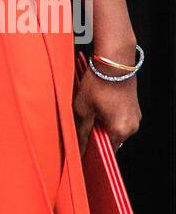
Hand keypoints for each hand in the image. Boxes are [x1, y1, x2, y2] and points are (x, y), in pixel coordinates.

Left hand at [72, 0, 141, 155]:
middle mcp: (131, 127)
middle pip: (111, 140)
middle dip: (96, 135)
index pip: (105, 152)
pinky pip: (120, 119)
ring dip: (102, 124)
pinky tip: (98, 105)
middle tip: (82, 125)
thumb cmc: (99, 82)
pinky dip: (109, 116)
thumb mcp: (83, 109)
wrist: (113, 61)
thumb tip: (77, 147)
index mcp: (120, 131)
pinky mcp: (134, 108)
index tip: (82, 148)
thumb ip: (81, 131)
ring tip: (90, 112)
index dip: (92, 150)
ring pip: (115, 128)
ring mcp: (135, 117)